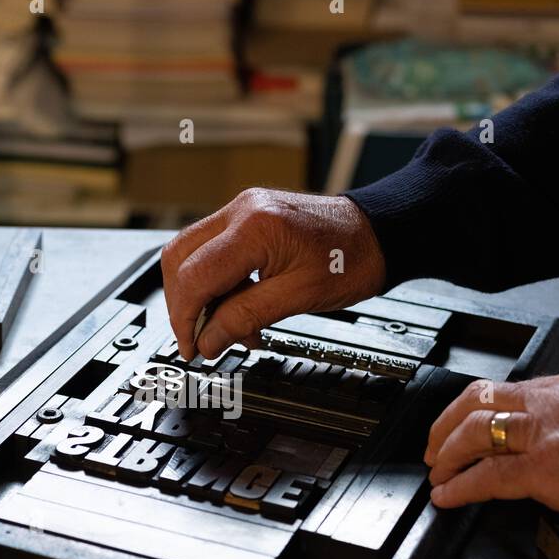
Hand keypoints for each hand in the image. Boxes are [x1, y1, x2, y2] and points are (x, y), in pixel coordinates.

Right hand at [161, 188, 387, 359]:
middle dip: (183, 306)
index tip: (192, 348)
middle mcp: (241, 210)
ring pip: (190, 254)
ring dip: (200, 297)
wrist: (378, 233)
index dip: (186, 318)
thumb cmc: (351, 259)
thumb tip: (208, 341)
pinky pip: (213, 251)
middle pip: (180, 259)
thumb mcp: (298, 298)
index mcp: (254, 228)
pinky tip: (238, 310)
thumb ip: (245, 317)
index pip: (194, 276)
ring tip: (228, 329)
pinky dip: (217, 285)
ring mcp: (242, 210)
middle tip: (200, 341)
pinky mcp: (247, 218)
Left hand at [424, 366, 558, 539]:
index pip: (514, 389)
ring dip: (447, 453)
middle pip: (482, 399)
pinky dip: (461, 486)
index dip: (479, 409)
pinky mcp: (550, 468)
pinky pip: (489, 475)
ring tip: (437, 472)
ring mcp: (553, 431)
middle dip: (447, 424)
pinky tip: (449, 495)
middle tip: (435, 447)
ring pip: (476, 431)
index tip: (465, 425)